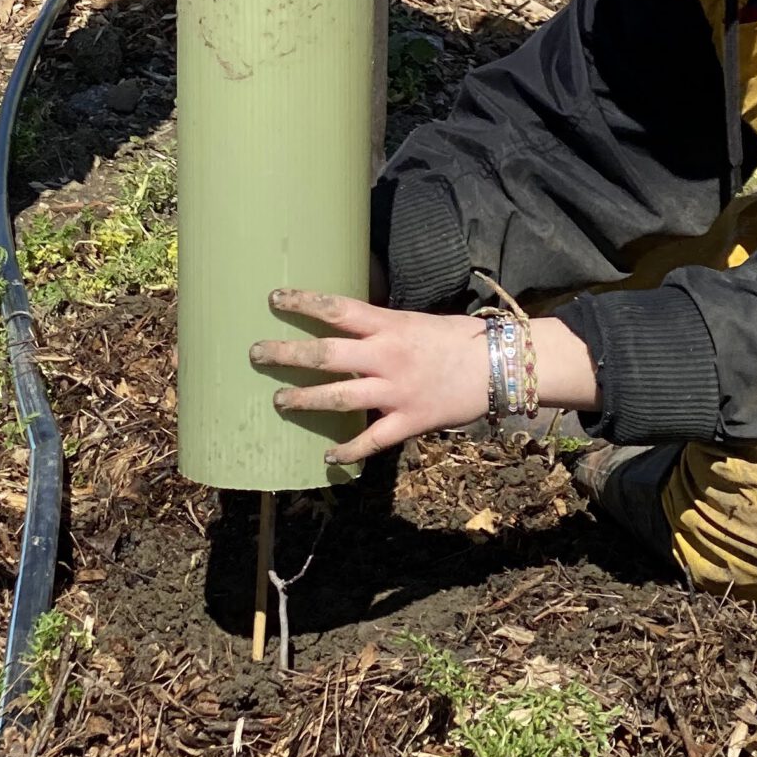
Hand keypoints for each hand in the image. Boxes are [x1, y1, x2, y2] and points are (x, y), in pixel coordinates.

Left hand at [252, 292, 485, 465]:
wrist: (500, 368)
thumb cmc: (459, 339)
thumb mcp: (416, 321)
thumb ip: (383, 327)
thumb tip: (351, 324)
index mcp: (389, 326)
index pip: (337, 309)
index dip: (303, 303)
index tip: (273, 299)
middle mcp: (386, 357)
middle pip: (327, 354)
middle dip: (287, 354)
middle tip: (256, 354)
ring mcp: (395, 391)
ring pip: (339, 397)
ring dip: (305, 400)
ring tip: (278, 401)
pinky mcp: (409, 421)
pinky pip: (372, 440)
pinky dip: (348, 451)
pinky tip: (327, 457)